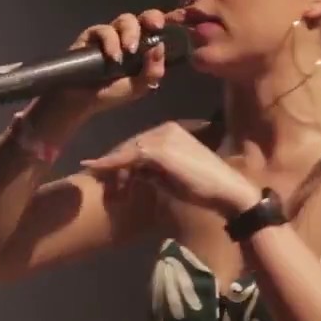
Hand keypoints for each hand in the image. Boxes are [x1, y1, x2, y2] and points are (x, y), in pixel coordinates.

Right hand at [49, 8, 183, 114]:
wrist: (80, 102)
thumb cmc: (110, 94)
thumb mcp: (137, 88)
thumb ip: (152, 72)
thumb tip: (160, 47)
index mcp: (143, 49)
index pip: (156, 30)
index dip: (165, 21)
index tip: (172, 22)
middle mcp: (128, 38)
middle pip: (142, 18)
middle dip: (150, 19)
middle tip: (155, 27)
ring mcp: (111, 35)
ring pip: (125, 20)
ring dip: (130, 32)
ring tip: (129, 51)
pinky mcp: (92, 35)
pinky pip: (104, 30)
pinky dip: (111, 42)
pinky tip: (113, 57)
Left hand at [80, 121, 261, 213]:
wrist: (226, 191)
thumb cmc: (205, 187)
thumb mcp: (174, 176)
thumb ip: (154, 170)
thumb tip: (133, 173)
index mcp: (172, 131)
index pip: (139, 142)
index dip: (123, 161)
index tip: (114, 179)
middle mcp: (166, 129)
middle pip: (130, 145)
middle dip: (115, 166)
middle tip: (108, 188)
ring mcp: (161, 138)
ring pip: (127, 151)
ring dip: (112, 169)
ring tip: (110, 191)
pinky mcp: (158, 151)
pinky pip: (127, 157)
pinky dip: (110, 164)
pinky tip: (95, 168)